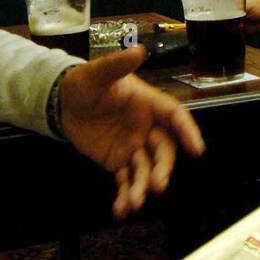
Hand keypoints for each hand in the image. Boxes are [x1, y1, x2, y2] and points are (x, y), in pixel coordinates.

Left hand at [56, 45, 203, 217]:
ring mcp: (133, 146)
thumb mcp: (96, 72)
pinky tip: (120, 210)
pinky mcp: (118, 162)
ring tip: (134, 202)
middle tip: (158, 184)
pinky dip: (125, 196)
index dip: (188, 131)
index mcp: (148, 103)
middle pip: (164, 150)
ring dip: (143, 187)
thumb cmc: (83, 84)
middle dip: (163, 168)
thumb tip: (138, 49)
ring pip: (146, 170)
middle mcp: (146, 127)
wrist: (61, 103)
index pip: (174, 117)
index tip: (197, 149)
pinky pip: (126, 181)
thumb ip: (117, 64)